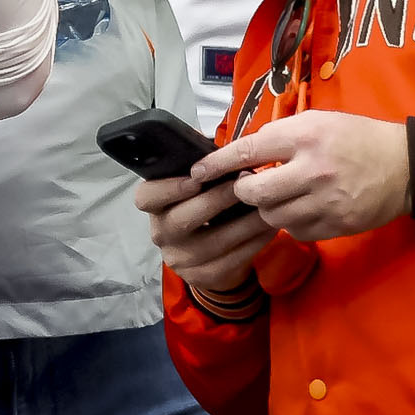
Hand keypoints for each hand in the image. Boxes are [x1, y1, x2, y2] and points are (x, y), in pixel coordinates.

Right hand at [134, 169, 271, 293]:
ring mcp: (180, 259)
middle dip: (217, 199)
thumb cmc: (204, 211)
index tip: (195, 177)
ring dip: (245, 222)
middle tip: (244, 184)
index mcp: (155, 208)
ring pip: (214, 241)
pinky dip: (254, 242)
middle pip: (183, 219)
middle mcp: (162, 235)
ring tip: (266, 205)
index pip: (145, 198)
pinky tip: (269, 228)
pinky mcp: (204, 276)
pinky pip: (232, 259)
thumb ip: (199, 167)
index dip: (168, 188)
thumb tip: (204, 137)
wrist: (211, 258)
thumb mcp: (194, 190)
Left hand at [201, 109, 410, 241]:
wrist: (406, 166)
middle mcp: (313, 170)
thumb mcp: (318, 121)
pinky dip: (290, 223)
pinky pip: (296, 231)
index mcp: (305, 137)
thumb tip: (240, 152)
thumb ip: (280, 136)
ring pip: (272, 217)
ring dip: (266, 209)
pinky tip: (299, 209)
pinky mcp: (337, 225)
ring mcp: (326, 202)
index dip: (217, 164)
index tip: (197, 172)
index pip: (248, 151)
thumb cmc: (356, 137)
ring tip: (277, 196)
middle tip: (246, 186)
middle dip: (242, 192)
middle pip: (254, 193)